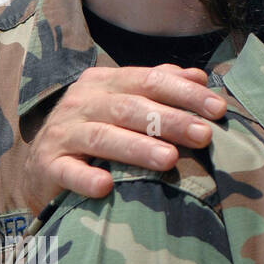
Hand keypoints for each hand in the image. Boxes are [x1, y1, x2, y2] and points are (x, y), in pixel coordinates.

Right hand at [24, 64, 226, 209]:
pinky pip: (68, 171)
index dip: (186, 94)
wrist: (44, 163)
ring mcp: (62, 133)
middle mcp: (82, 102)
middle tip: (203, 136)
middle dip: (170, 121)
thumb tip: (199, 77)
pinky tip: (106, 186)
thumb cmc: (99, 129)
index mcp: (106, 82)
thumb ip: (161, 86)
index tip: (219, 110)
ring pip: (103, 137)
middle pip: (131, 108)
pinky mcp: (48, 165)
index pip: (151, 81)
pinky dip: (86, 178)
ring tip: (169, 160)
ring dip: (137, 148)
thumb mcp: (127, 101)